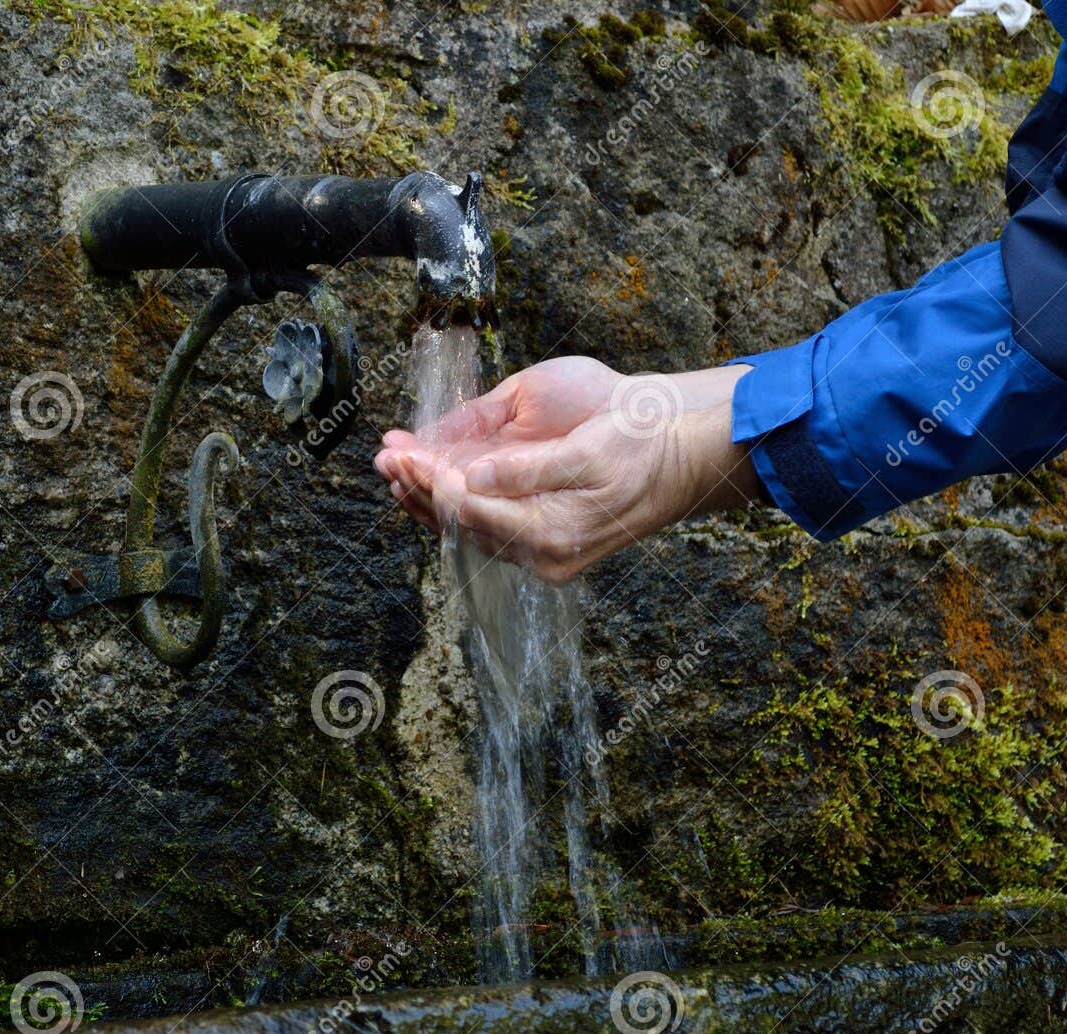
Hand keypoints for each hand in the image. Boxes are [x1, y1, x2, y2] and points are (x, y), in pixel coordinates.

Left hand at [373, 356, 762, 581]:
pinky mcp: (542, 541)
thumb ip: (527, 471)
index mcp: (552, 534)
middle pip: (461, 524)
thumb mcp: (588, 452)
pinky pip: (484, 526)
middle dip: (419, 489)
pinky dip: (453, 505)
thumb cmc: (641, 446)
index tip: (402, 452)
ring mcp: (541, 552)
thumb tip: (473, 481)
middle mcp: (541, 553)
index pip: (471, 510)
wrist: (682, 459)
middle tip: (383, 457)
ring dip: (429, 499)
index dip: (432, 480)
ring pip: (468, 529)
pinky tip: (430, 484)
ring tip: (393, 467)